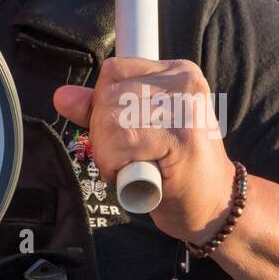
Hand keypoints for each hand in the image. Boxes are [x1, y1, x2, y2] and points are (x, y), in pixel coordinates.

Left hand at [53, 57, 235, 243]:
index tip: (124, 135)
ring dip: (109, 153)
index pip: (113, 71)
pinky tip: (139, 176)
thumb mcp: (138, 130)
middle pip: (108, 94)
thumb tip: (62, 96)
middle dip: (103, 134)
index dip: (103, 107)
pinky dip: (117, 164)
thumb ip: (102, 109)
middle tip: (129, 158)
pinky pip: (122, 140)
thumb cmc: (177, 170)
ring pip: (111, 118)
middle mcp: (185, 82)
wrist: (216, 208)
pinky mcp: (183, 136)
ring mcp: (187, 107)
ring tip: (134, 166)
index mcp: (177, 72)